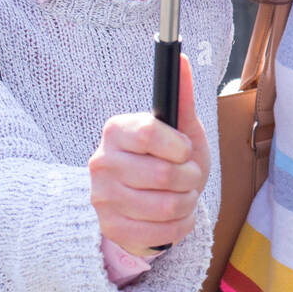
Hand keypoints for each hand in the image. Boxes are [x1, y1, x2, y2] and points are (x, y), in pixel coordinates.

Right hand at [88, 54, 210, 258]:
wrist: (149, 204)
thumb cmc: (169, 160)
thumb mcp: (180, 129)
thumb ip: (182, 97)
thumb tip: (182, 59)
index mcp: (116, 131)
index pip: (150, 133)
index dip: (179, 145)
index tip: (185, 149)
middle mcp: (101, 163)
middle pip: (164, 174)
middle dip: (190, 177)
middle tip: (188, 175)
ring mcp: (102, 199)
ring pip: (167, 206)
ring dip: (187, 202)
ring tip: (182, 195)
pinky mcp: (111, 230)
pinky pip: (162, 232)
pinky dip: (181, 225)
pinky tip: (175, 216)